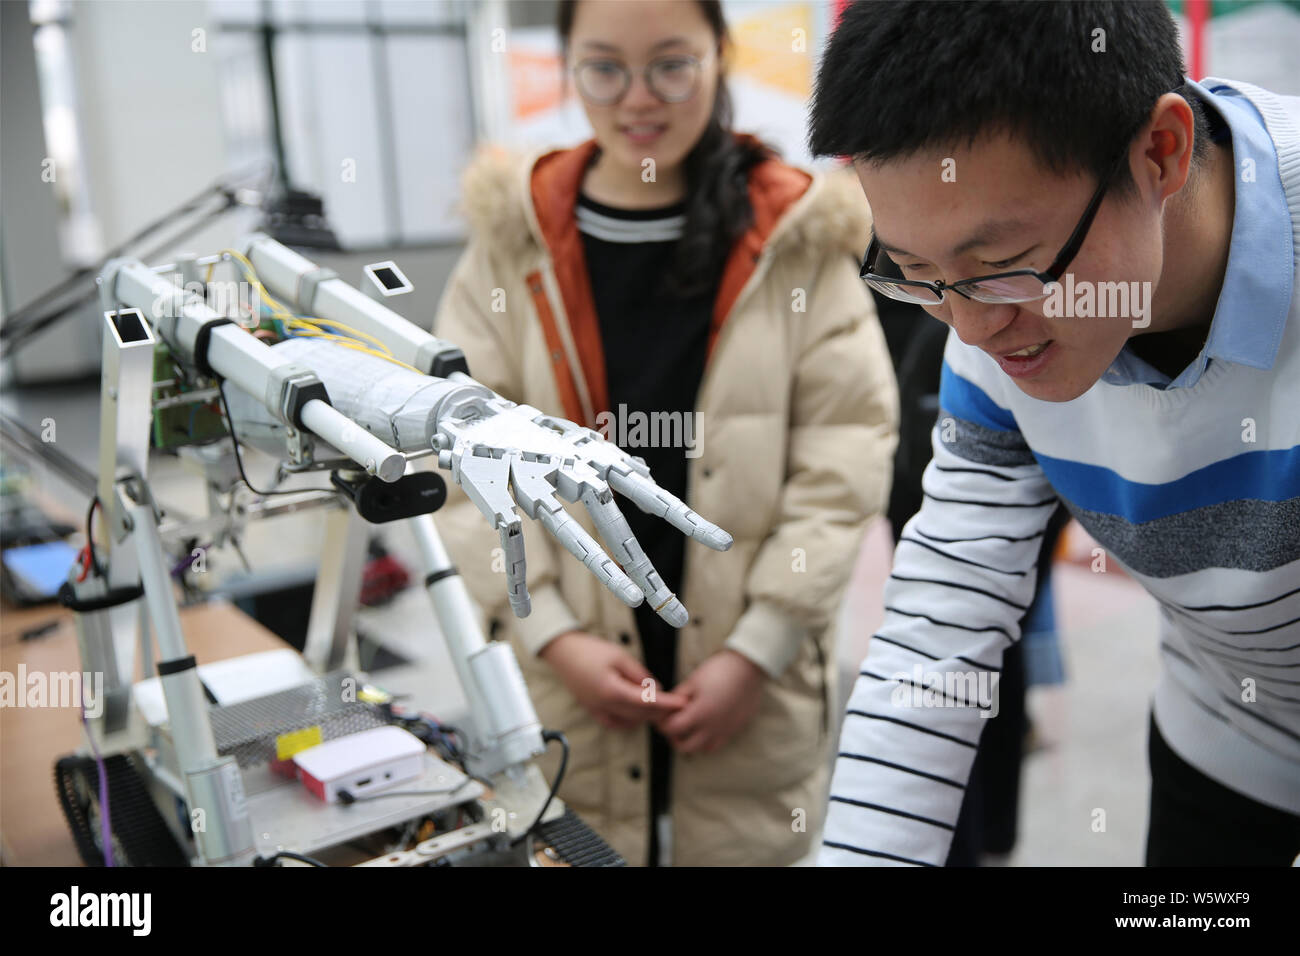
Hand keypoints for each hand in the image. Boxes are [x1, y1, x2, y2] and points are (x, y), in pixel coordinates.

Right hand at [435, 390, 730, 625]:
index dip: (687, 519)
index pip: (650, 494)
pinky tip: (523, 610)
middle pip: (616, 523)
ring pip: (571, 532)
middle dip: (646, 567)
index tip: (722, 543)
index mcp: (596, 461)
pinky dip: (516, 578)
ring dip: (604, 567)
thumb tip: (647, 473)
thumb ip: (613, 463)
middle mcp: (572, 472)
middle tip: (675, 608)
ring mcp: (536, 486)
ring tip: (635, 600)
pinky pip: (512, 543)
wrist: (474, 418)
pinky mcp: (500, 501)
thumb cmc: (533, 435)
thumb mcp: (577, 443)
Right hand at [540, 631, 688, 730]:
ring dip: (647, 717)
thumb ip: (639, 675)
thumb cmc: (590, 650)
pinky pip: (616, 723)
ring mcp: (597, 710)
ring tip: (661, 707)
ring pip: (629, 723)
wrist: (562, 652)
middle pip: (640, 716)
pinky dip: (630, 721)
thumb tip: (656, 689)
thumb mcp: (620, 656)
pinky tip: (639, 713)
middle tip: (678, 705)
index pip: (647, 702)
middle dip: (661, 711)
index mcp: (611, 691)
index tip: (682, 702)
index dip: (667, 703)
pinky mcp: (593, 710)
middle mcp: (604, 706)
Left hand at [655, 650, 765, 753]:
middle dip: (674, 738)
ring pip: (703, 749)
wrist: (749, 668)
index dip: (663, 724)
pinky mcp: (736, 728)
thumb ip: (679, 696)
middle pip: (686, 746)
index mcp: (700, 713)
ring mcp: (725, 730)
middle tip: (673, 726)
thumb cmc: (720, 670)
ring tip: (690, 728)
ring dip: (693, 742)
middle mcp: (713, 727)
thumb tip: (669, 706)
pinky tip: (707, 727)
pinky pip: (719, 743)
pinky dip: (709, 740)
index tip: (662, 717)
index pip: (672, 728)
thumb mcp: (694, 680)